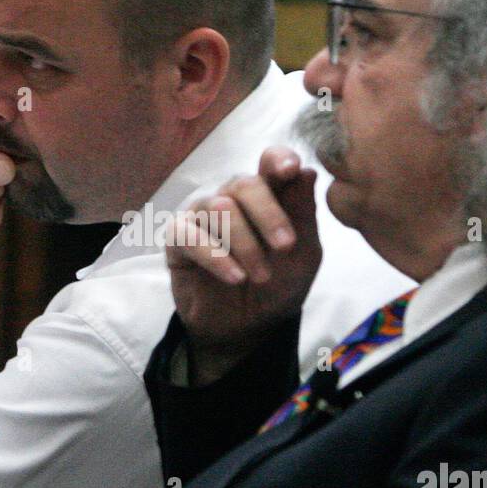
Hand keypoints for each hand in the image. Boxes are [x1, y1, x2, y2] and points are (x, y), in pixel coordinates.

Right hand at [166, 147, 321, 384]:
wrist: (249, 328)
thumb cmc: (278, 285)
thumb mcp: (303, 255)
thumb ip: (303, 214)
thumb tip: (308, 171)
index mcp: (267, 194)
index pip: (269, 162)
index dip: (278, 159)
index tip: (291, 169)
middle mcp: (231, 197)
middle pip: (244, 183)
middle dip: (268, 214)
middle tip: (286, 246)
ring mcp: (202, 216)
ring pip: (218, 208)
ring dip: (245, 244)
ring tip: (261, 276)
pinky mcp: (178, 240)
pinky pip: (190, 235)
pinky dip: (216, 257)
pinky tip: (235, 277)